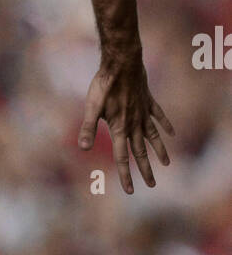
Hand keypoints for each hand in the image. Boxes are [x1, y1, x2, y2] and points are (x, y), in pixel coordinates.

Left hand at [78, 56, 173, 192]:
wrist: (122, 63)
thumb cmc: (104, 85)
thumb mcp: (91, 107)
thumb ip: (88, 128)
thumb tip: (83, 148)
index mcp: (120, 128)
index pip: (123, 158)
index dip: (126, 175)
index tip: (131, 191)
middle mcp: (135, 124)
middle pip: (141, 152)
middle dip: (146, 170)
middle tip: (152, 185)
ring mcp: (143, 113)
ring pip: (153, 137)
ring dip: (159, 151)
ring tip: (166, 164)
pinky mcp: (148, 101)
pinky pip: (159, 116)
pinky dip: (165, 125)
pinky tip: (172, 133)